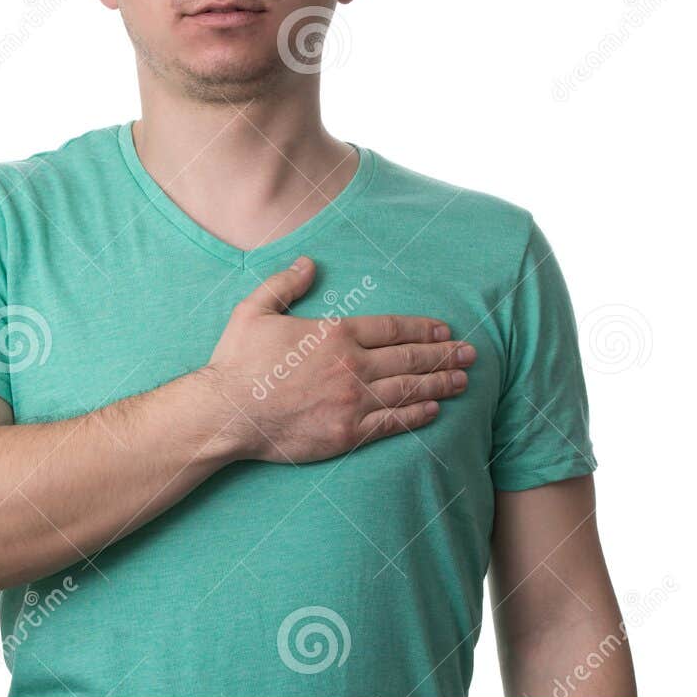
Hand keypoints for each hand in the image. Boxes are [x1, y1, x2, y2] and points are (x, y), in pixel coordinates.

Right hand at [198, 255, 476, 462]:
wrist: (226, 413)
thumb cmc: (238, 362)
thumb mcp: (254, 310)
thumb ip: (285, 284)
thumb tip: (309, 262)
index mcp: (334, 334)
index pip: (391, 328)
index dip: (422, 328)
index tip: (444, 329)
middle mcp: (350, 366)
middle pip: (409, 358)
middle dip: (443, 354)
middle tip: (470, 353)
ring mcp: (351, 401)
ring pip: (407, 390)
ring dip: (439, 384)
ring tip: (463, 380)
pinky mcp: (346, 433)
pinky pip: (391, 423)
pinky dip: (416, 415)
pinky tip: (434, 410)